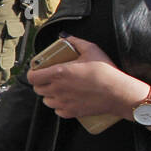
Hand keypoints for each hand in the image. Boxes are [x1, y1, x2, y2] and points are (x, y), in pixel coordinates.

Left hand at [26, 35, 147, 120]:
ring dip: (49, 94)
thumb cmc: (105, 71)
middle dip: (41, 83)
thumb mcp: (91, 49)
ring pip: (46, 101)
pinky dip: (59, 105)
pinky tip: (66, 99)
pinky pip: (58, 110)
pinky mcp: (71, 112)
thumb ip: (76, 42)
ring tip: (58, 88)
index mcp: (58, 73)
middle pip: (38, 89)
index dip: (33, 73)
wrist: (118, 93)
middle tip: (49, 78)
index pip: (32, 76)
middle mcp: (57, 89)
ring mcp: (63, 102)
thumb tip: (66, 38)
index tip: (37, 70)